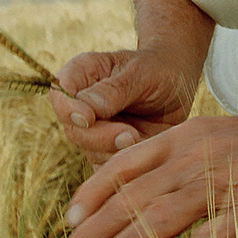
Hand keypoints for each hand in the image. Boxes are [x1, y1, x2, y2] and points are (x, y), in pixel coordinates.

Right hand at [48, 49, 198, 164]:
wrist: (178, 85)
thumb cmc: (158, 69)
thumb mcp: (141, 73)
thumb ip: (114, 90)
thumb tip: (85, 111)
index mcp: (82, 75)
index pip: (60, 94)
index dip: (69, 110)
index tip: (88, 118)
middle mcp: (82, 105)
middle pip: (74, 130)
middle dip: (100, 137)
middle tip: (130, 135)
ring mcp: (94, 131)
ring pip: (91, 152)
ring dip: (116, 152)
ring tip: (141, 139)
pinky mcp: (108, 152)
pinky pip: (108, 169)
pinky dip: (125, 166)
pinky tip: (143, 152)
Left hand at [52, 95, 237, 237]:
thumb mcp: (212, 137)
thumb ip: (174, 161)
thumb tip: (134, 194)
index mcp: (182, 139)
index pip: (123, 166)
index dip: (92, 195)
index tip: (70, 222)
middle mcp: (194, 159)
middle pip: (130, 198)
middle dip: (92, 234)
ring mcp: (223, 184)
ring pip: (159, 218)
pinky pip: (211, 237)